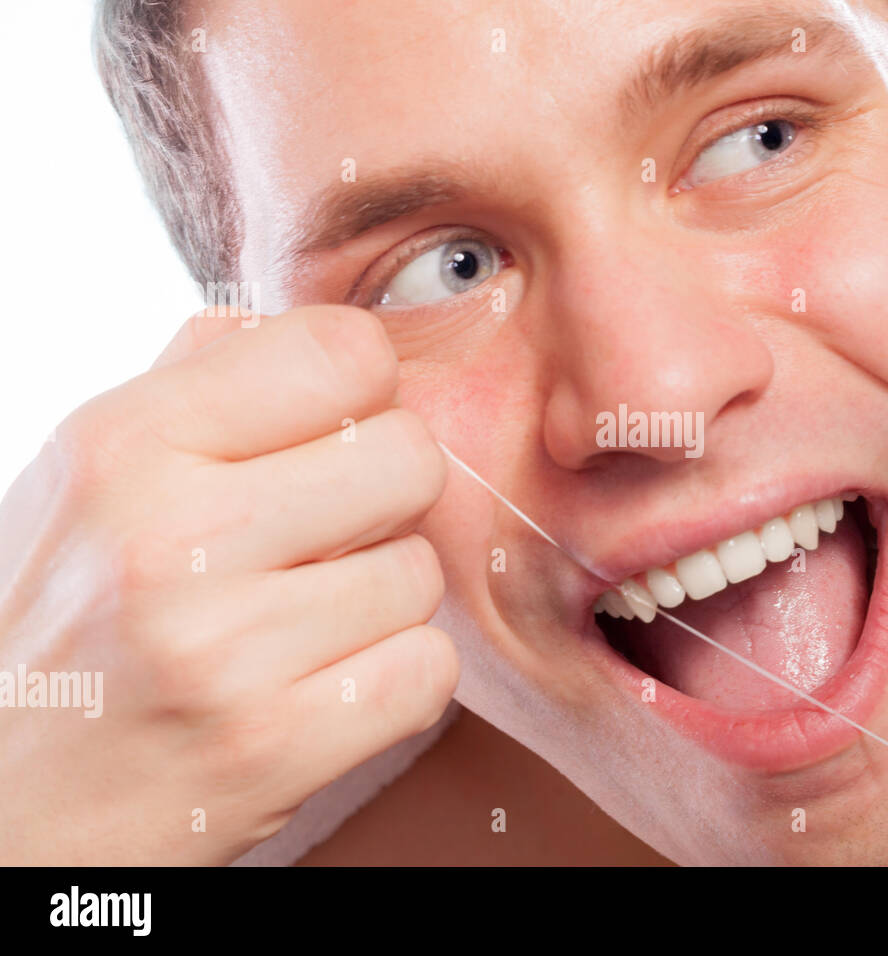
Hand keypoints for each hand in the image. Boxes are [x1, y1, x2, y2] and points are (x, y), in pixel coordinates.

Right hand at [0, 305, 457, 863]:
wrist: (7, 808)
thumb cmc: (59, 625)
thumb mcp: (82, 479)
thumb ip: (192, 386)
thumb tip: (296, 329)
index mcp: (124, 444)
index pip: (343, 350)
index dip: (364, 390)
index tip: (337, 433)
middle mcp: (172, 538)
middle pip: (411, 458)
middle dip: (386, 498)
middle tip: (328, 536)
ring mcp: (225, 650)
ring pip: (423, 573)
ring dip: (381, 600)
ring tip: (301, 624)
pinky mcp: (273, 748)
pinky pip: (428, 670)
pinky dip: (393, 680)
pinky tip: (322, 685)